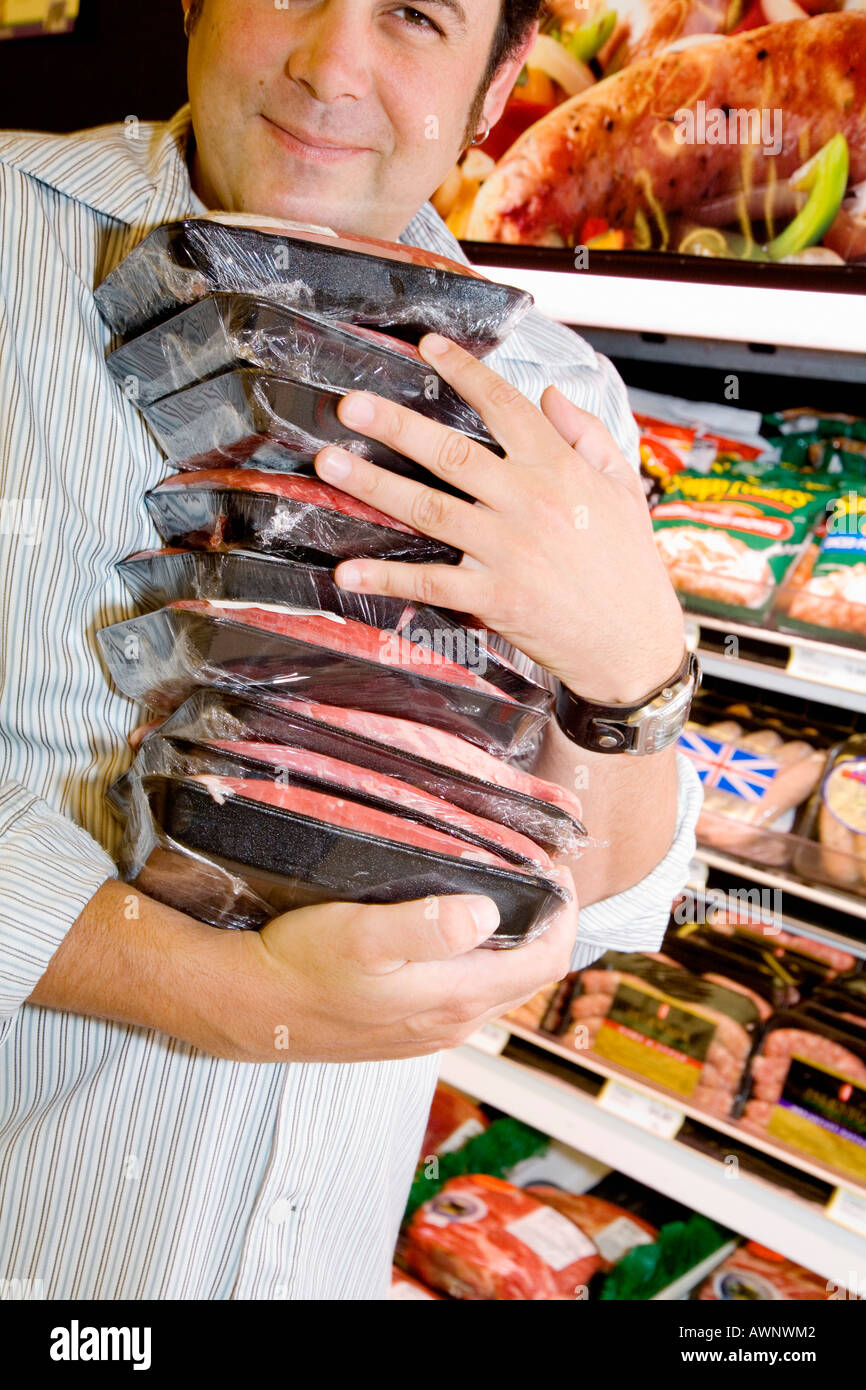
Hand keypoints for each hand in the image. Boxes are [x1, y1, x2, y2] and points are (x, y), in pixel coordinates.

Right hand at [240, 873, 576, 1062]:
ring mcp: (429, 1031)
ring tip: (501, 896)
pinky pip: (464, 997)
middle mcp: (453, 1022)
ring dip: (512, 946)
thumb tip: (488, 912)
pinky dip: (479, 964)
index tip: (556, 873)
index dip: (564, 917)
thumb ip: (429, 925)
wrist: (251, 1009)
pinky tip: (455, 935)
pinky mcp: (406, 1031)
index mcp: (456, 997)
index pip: (546, 963)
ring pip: (496, 987)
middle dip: (544, 928)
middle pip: (527, 977)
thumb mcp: (364, 934)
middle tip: (535, 876)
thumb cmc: (301, 965)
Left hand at [315, 333, 684, 703]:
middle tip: (350, 405)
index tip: (427, 347)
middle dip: (395, 425)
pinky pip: (430, 583)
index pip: (505, 407)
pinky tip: (348, 571)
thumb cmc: (627, 565)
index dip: (464, 372)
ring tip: (331, 464)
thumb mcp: (622, 488)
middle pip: (451, 453)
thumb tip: (549, 394)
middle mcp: (528, 502)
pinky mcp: (493, 598)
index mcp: (559, 469)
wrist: (634, 643)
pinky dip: (387, 577)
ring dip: (375, 485)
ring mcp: (507, 551)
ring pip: (429, 508)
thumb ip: (587, 436)